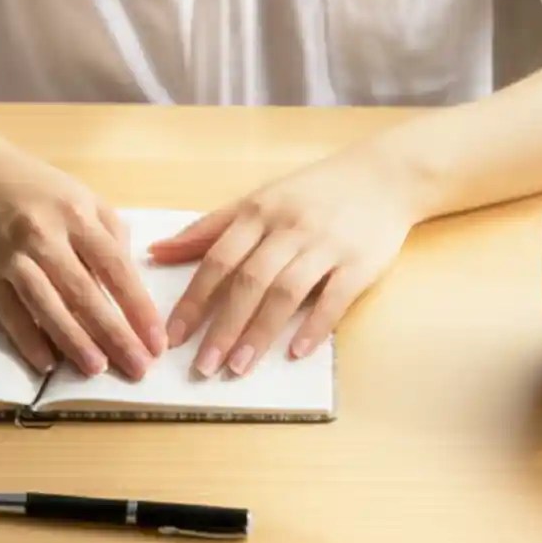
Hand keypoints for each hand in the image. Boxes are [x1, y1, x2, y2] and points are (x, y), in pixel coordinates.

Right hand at [0, 153, 163, 378]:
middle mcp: (45, 236)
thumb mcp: (85, 200)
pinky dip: (27, 339)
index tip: (156, 342)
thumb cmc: (42, 192)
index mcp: (78, 216)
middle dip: (114, 334)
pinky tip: (46, 363)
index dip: (138, 308)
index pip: (115, 268)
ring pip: (46, 305)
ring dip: (73, 340)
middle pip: (84, 292)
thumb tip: (131, 285)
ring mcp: (13, 256)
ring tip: (96, 369)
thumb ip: (112, 237)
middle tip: (136, 368)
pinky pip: (9, 311)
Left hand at [148, 144, 417, 375]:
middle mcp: (289, 227)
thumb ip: (209, 228)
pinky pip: (335, 298)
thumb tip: (157, 251)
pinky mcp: (360, 262)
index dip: (194, 299)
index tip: (173, 336)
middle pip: (249, 280)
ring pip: (286, 292)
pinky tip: (296, 353)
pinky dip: (315, 326)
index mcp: (259, 212)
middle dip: (223, 326)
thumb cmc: (313, 193)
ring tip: (238, 367)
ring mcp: (326, 244)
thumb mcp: (258, 200)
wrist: (384, 175)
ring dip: (260, 332)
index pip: (218, 260)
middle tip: (202, 366)